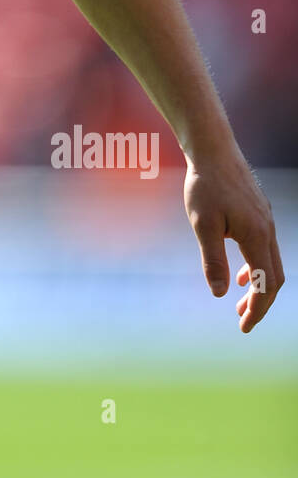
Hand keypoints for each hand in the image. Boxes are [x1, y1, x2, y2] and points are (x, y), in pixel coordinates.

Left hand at [183, 154, 283, 331]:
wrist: (213, 150)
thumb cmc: (205, 185)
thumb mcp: (202, 225)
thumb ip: (212, 259)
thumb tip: (219, 294)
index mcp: (257, 236)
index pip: (265, 284)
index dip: (257, 309)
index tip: (243, 327)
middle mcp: (268, 230)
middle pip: (274, 278)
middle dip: (261, 303)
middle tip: (242, 321)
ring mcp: (266, 221)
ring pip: (271, 263)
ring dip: (259, 287)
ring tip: (240, 303)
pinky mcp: (259, 214)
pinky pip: (265, 249)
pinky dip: (257, 268)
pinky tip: (241, 275)